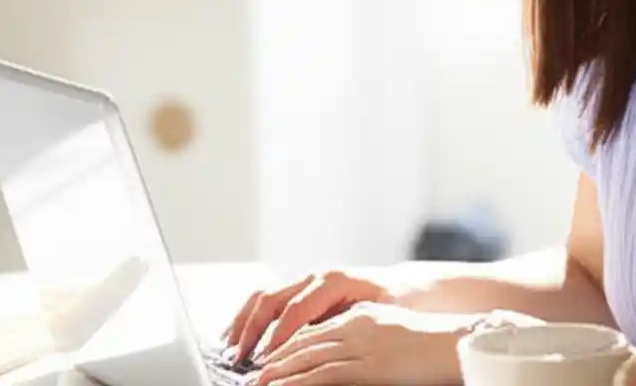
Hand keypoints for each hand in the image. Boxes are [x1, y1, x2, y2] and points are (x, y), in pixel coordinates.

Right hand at [222, 270, 396, 362]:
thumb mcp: (379, 317)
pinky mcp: (302, 291)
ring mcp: (306, 281)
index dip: (279, 335)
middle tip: (240, 358)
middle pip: (272, 299)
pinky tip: (237, 336)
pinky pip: (269, 300)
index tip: (267, 359)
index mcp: (335, 281)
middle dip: (252, 329)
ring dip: (244, 322)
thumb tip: (322, 348)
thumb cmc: (398, 305)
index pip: (298, 309)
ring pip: (264, 296)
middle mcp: (316, 277)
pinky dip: (250, 317)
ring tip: (229, 347)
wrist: (406, 289)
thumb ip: (350, 329)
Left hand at [254, 302, 475, 385]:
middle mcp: (353, 326)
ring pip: (306, 356)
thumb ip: (364, 332)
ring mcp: (359, 345)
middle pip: (302, 339)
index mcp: (358, 316)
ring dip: (277, 371)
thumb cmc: (430, 341)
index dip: (285, 342)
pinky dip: (296, 382)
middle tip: (251, 371)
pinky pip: (322, 374)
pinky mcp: (366, 366)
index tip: (266, 355)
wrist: (456, 343)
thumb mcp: (390, 329)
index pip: (311, 327)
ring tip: (257, 383)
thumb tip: (343, 349)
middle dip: (273, 357)